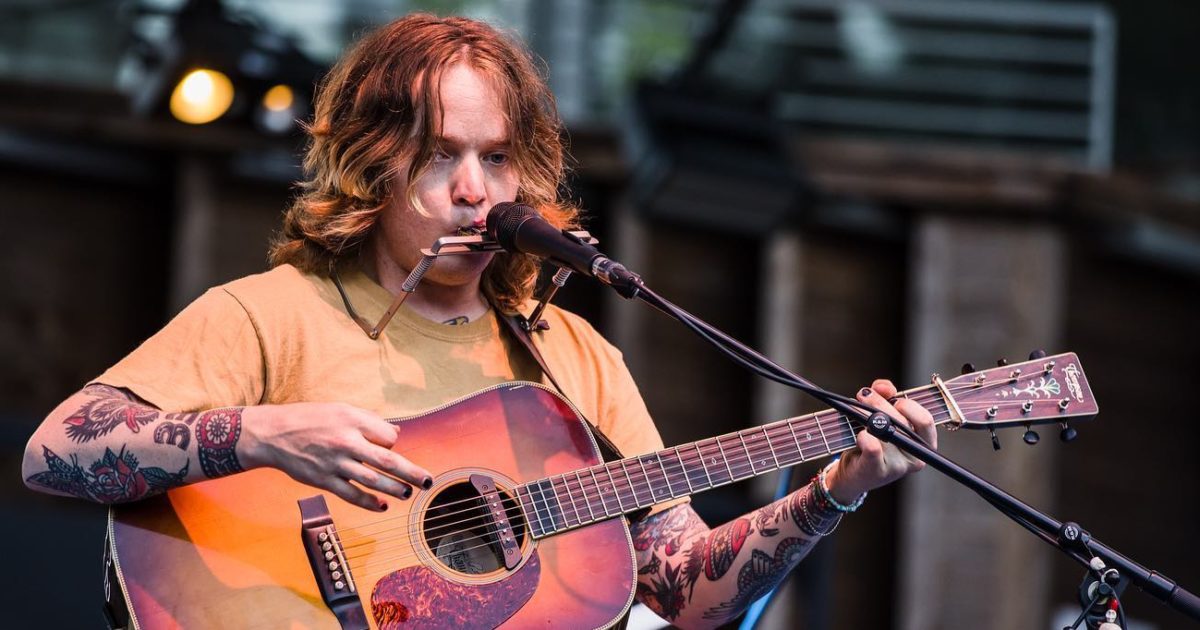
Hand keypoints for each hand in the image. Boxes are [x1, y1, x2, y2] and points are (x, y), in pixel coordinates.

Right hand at [239, 402, 431, 511]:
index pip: (387, 436)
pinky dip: (369, 502)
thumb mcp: (340, 409)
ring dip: (393, 489)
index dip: (392, 442)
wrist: (273, 434)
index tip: (389, 444)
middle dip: (411, 473)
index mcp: (353, 420)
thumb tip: (396, 432)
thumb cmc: (309, 419)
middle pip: (387, 460)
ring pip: (372, 480)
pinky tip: (382, 506)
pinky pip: (352, 494)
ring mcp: (336, 463)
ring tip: (407, 493)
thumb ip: (369, 421)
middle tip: (428, 482)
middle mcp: (346, 442)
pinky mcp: (324, 480)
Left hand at [824, 379, 936, 503]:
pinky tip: (859, 435)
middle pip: (903, 422)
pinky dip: (864, 436)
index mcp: (923, 442)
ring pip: (886, 432)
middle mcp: (915, 457)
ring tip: (855, 412)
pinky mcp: (877, 471)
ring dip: (866, 417)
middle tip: (864, 394)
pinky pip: (873, 448)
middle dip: (879, 403)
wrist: (853, 471)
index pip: (925, 420)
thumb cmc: (872, 440)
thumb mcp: (884, 415)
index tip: (893, 398)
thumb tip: (883, 386)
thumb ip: (887, 397)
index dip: (908, 405)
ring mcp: (897, 466)